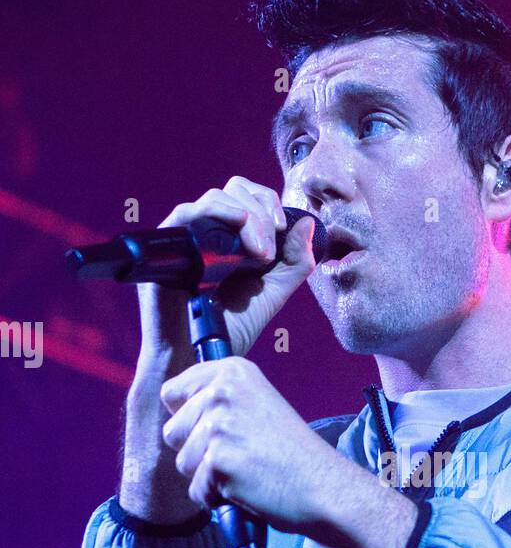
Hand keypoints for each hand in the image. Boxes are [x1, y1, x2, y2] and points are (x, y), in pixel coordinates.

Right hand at [137, 176, 316, 365]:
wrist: (198, 358)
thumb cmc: (230, 329)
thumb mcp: (272, 294)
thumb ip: (295, 263)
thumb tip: (307, 222)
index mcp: (231, 237)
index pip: (249, 196)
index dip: (269, 203)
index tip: (282, 231)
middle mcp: (207, 231)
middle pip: (234, 189)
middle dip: (262, 212)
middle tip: (270, 250)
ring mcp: (186, 236)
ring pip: (216, 197)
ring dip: (247, 217)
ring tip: (258, 254)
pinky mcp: (167, 247)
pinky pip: (187, 212)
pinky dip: (218, 212)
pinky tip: (239, 232)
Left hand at [160, 356, 335, 531]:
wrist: (323, 485)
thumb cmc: (293, 453)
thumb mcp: (256, 404)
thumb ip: (218, 400)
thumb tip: (174, 416)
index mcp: (232, 371)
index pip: (172, 393)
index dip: (189, 419)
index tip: (222, 429)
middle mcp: (222, 391)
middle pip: (172, 431)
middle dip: (197, 451)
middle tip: (240, 454)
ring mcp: (219, 425)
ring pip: (182, 462)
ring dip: (207, 476)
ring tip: (245, 470)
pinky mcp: (218, 460)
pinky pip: (196, 489)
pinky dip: (216, 497)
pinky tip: (246, 487)